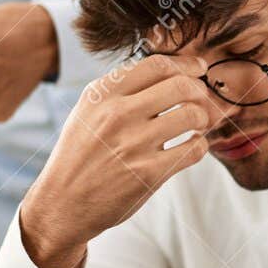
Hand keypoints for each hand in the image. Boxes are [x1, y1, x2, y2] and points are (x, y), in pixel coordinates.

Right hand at [17, 56, 232, 267]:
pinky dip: (200, 145)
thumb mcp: (88, 112)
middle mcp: (118, 114)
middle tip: (203, 100)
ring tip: (199, 124)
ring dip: (204, 117)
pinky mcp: (149, 173)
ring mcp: (134, 144)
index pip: (156, 64)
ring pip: (192, 115)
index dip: (185, 64)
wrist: (63, 203)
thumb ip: (122, 90)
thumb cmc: (81, 155)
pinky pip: (193, 149)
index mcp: (102, 94)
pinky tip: (192, 146)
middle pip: (180, 85)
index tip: (198, 69)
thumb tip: (171, 71)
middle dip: (200, 90)